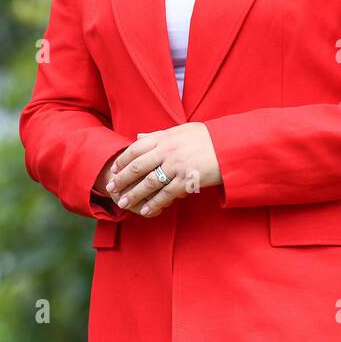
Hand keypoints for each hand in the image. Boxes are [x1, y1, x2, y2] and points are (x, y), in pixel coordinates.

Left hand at [105, 122, 221, 217]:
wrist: (229, 147)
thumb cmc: (205, 138)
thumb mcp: (181, 130)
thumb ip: (158, 135)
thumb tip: (138, 136)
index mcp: (165, 138)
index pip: (136, 148)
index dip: (123, 160)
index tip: (114, 170)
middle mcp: (168, 151)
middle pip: (138, 167)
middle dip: (123, 180)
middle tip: (111, 189)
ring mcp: (177, 167)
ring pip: (149, 183)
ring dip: (134, 195)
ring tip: (123, 204)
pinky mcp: (187, 181)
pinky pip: (166, 195)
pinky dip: (155, 204)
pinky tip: (146, 210)